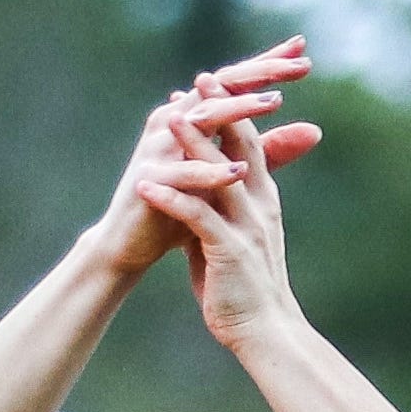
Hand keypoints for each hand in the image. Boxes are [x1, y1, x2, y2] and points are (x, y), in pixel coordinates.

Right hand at [93, 37, 320, 275]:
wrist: (131, 241)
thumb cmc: (181, 202)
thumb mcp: (232, 172)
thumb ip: (268, 151)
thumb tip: (315, 131)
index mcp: (191, 115)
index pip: (234, 82)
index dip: (267, 64)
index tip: (303, 48)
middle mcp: (173, 120)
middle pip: (220, 87)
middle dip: (260, 74)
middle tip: (299, 66)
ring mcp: (159, 147)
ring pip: (202, 121)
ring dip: (237, 110)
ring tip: (274, 103)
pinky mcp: (150, 179)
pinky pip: (184, 173)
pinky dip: (210, 173)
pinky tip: (238, 173)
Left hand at [134, 68, 317, 348]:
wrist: (265, 332)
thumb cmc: (244, 290)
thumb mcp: (233, 241)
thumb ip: (218, 213)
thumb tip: (199, 195)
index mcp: (262, 203)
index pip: (250, 146)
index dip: (232, 113)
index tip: (209, 86)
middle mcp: (260, 208)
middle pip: (242, 148)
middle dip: (221, 111)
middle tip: (200, 79)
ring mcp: (247, 229)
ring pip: (220, 176)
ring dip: (193, 146)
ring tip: (168, 119)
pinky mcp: (229, 252)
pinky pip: (197, 218)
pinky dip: (171, 199)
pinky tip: (145, 186)